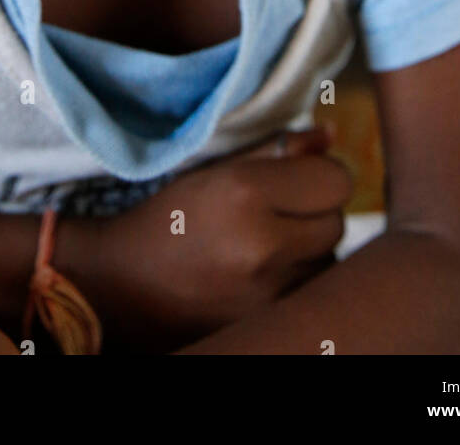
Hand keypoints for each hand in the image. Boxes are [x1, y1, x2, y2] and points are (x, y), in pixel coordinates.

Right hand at [88, 124, 351, 349]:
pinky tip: (267, 272)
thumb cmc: (168, 215)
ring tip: (269, 243)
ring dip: (312, 249)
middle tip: (279, 210)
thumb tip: (331, 136)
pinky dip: (300, 280)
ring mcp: (266, 295)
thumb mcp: (214, 168)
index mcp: (244, 193)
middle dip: (316, 211)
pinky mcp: (265, 323)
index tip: (299, 176)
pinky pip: (312, 294)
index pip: (336, 179)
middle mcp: (261, 246)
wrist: (121, 284)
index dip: (321, 173)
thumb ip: (277, 148)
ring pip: (331, 261)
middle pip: (338, 221)